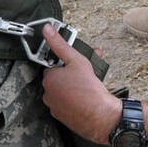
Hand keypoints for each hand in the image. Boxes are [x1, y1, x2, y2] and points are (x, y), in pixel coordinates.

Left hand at [40, 25, 122, 143]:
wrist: (100, 115)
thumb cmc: (89, 89)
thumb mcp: (76, 60)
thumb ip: (60, 44)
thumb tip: (47, 29)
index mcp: (48, 78)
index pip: (53, 66)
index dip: (65, 64)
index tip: (75, 66)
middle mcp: (47, 94)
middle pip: (58, 79)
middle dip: (70, 75)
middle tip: (83, 75)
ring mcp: (54, 107)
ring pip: (62, 91)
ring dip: (71, 88)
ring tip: (86, 87)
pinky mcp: (61, 117)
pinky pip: (65, 104)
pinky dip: (73, 100)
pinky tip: (85, 98)